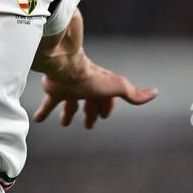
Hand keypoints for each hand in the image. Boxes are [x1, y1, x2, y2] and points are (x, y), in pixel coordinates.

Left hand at [34, 64, 156, 127]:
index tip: (103, 117)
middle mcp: (83, 87)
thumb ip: (134, 93)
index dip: (105, 108)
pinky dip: (44, 112)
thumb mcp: (117, 86)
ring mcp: (68, 89)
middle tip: (88, 125)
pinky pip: (48, 104)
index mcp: (99, 86)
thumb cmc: (93, 78)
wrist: (66, 67)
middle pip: (87, 103)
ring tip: (64, 123)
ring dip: (67, 114)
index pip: (105, 99)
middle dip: (89, 113)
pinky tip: (38, 119)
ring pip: (68, 104)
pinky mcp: (53, 91)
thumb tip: (155, 93)